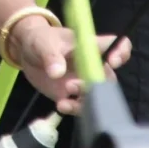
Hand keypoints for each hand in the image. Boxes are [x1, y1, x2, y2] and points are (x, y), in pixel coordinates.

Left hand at [10, 16, 130, 115]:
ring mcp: (84, 80)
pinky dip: (74, 108)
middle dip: (97, 85)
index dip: (121, 52)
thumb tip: (57, 73)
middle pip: (108, 77)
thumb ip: (51, 56)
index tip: (112, 61)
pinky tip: (60, 105)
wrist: (27, 52)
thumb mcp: (43, 43)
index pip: (116, 44)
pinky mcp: (74, 94)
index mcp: (90, 45)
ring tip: (64, 98)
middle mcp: (92, 64)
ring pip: (97, 95)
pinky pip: (82, 105)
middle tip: (72, 85)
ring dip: (85, 100)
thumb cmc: (41, 39)